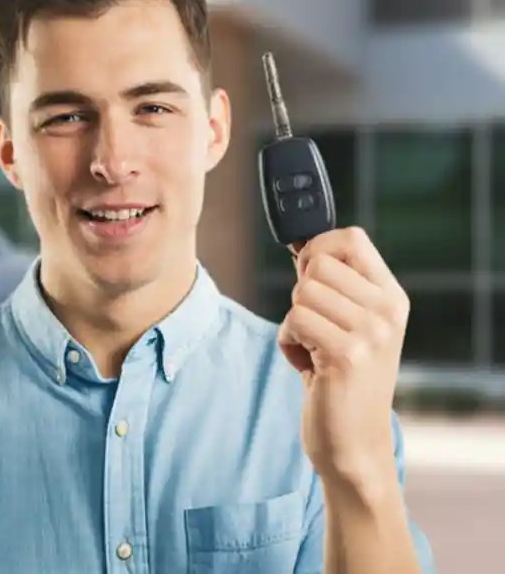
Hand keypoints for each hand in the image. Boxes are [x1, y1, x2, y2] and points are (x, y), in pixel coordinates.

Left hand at [278, 227, 409, 487]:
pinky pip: (294, 321)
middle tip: (316, 328)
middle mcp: (388, 311)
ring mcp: (371, 333)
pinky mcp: (346, 355)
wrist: (354, 443)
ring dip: (294, 323)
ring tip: (314, 350)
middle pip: (317, 264)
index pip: (351, 238)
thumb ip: (333, 286)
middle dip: (301, 294)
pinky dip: (288, 343)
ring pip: (301, 293)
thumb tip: (300, 244)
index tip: (308, 277)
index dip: (317, 249)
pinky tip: (309, 367)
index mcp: (392, 297)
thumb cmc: (342, 380)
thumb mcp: (351, 325)